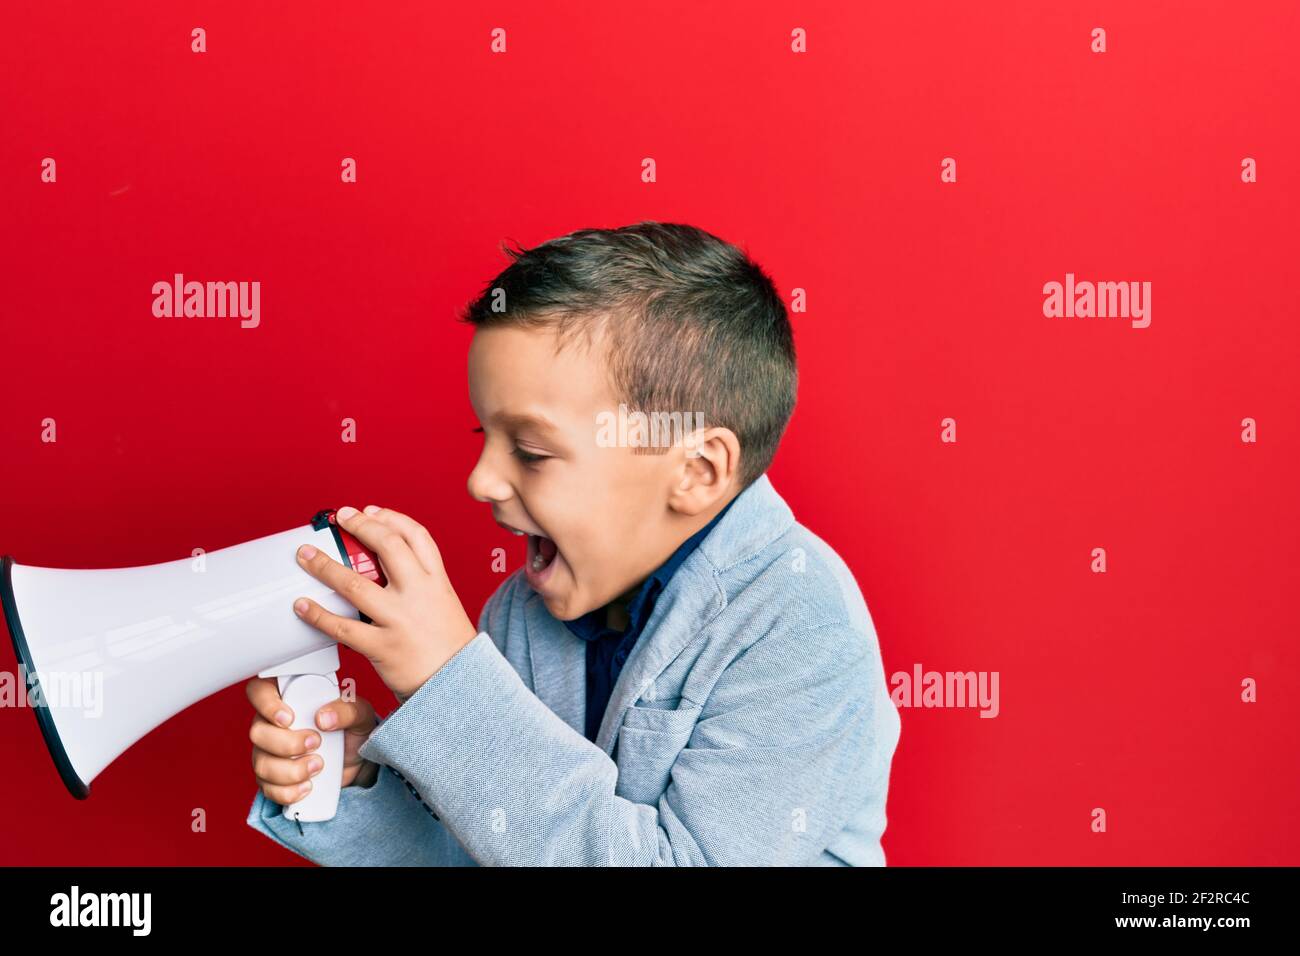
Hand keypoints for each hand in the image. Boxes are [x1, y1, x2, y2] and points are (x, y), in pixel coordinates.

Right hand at [246, 676, 379, 801]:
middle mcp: (271, 724)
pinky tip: (308, 786)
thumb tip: (323, 718)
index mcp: (288, 698)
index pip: (259, 691)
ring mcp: (268, 753)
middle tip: (316, 743)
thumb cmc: (352, 729)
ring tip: (319, 766)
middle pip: (257, 732)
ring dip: (290, 770)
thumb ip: (346, 710)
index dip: (266, 704)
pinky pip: (268, 789)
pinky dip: (288, 791)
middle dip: (286, 743)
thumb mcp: (359, 713)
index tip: (289, 719)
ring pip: (261, 763)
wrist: (357, 762)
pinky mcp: (272, 779)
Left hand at [291, 505, 476, 702]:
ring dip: (324, 566)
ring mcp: (400, 619)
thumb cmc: (448, 645)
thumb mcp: (444, 602)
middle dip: (360, 526)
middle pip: (388, 547)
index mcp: (437, 580)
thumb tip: (384, 561)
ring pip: (355, 584)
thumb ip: (420, 581)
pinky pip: (342, 627)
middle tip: (339, 519)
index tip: (368, 511)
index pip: (416, 536)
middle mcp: (420, 594)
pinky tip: (302, 605)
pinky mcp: (383, 646)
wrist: (461, 683)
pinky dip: (317, 614)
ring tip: (305, 555)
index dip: (390, 518)